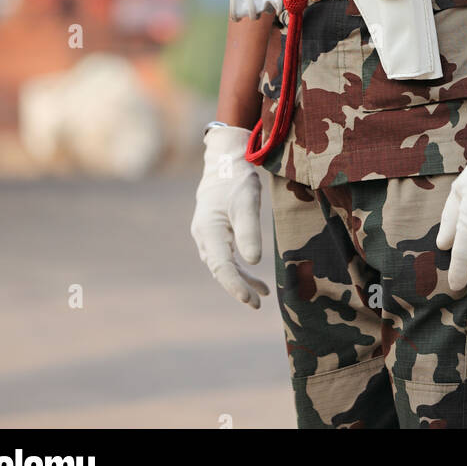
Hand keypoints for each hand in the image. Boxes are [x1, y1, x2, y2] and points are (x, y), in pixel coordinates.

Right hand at [190, 125, 268, 308]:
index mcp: (209, 230)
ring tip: (262, 294)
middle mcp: (204, 236)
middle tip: (256, 304)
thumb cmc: (237, 179)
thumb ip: (250, 231)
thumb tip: (254, 262)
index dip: (234, 285)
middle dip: (237, 287)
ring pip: (222, 265)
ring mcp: (208, 235)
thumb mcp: (247, 202)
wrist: (226, 161)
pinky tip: (255, 275)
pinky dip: (239, 268)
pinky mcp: (216, 232)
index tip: (249, 299)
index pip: (221, 266)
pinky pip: (225, 256)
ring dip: (240, 280)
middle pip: (219, 269)